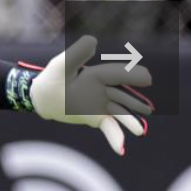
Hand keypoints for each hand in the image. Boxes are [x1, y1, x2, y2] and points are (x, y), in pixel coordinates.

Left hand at [30, 35, 153, 155]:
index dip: (133, 76)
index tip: (146, 78)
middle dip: (134, 102)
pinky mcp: (95, 117)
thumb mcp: (61, 65)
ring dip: (128, 122)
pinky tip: (120, 148)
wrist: (42, 97)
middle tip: (147, 109)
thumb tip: (93, 41)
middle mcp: (104, 89)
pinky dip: (115, 136)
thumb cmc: (51, 77)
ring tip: (139, 131)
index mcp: (98, 75)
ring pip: (119, 113)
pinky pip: (109, 127)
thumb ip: (76, 54)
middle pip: (123, 95)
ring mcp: (101, 104)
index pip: (119, 75)